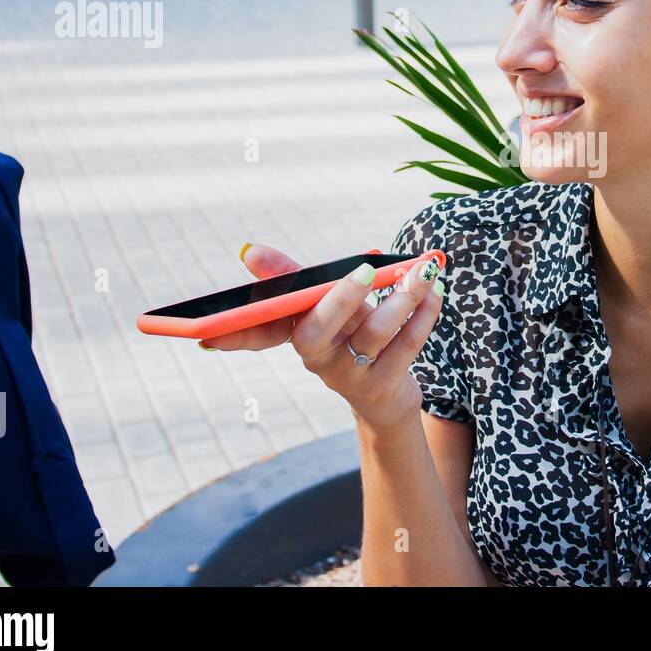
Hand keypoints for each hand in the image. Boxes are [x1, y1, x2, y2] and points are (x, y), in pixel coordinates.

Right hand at [200, 244, 444, 430]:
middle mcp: (317, 359)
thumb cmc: (350, 338)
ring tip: (422, 271)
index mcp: (297, 333)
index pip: (259, 331)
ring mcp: (350, 376)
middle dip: (340, 298)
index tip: (215, 327)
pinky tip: (434, 292)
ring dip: (402, 297)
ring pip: (374, 334)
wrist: (384, 398)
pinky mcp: (384, 386)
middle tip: (367, 269)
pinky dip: (424, 314)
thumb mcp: (326, 307)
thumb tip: (250, 252)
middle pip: (315, 332)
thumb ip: (297, 279)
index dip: (238, 329)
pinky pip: (407, 345)